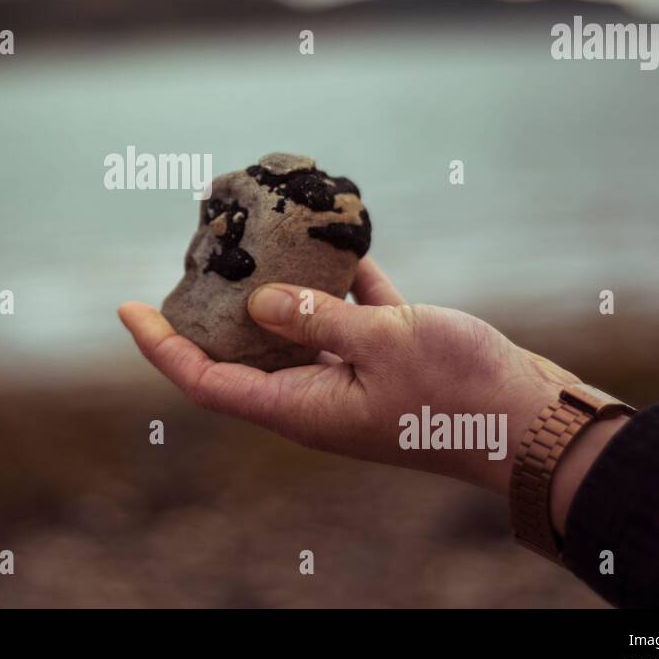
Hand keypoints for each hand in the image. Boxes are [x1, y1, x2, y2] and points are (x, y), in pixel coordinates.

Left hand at [119, 258, 624, 521]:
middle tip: (196, 255)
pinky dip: (338, 280)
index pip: (207, 380)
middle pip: (242, 352)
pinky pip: (347, 312)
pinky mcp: (387, 354)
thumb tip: (256, 301)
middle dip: (214, 307)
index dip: (161, 347)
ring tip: (256, 237)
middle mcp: (315, 394)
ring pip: (295, 326)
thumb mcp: (384, 345)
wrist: (532, 420)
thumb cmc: (460, 393)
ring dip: (277, 286)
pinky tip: (337, 239)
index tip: (127, 308)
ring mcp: (350, 375)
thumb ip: (317, 319)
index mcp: (300, 407)